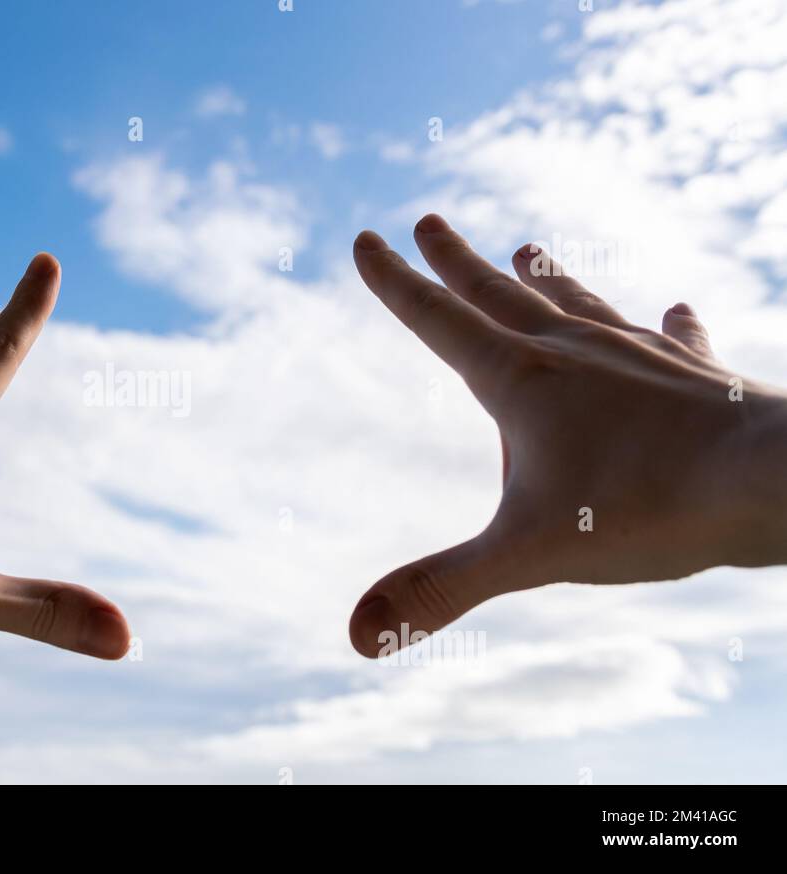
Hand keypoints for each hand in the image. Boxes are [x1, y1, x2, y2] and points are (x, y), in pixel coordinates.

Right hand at [348, 214, 786, 657]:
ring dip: (546, 276)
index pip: (438, 320)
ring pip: (578, 304)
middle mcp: (576, 352)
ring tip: (528, 246)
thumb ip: (442, 590)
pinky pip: (673, 338)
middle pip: (499, 295)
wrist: (776, 480)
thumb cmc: (651, 511)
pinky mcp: (697, 377)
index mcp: (521, 382)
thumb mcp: (529, 555)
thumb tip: (355, 634)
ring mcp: (641, 356)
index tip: (367, 239)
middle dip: (457, 261)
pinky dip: (667, 324)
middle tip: (430, 220)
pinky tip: (674, 307)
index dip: (394, 283)